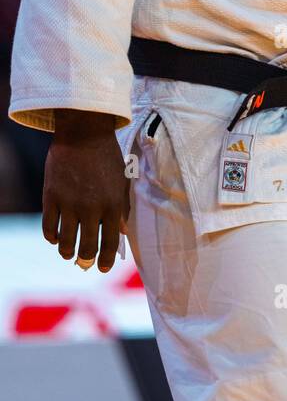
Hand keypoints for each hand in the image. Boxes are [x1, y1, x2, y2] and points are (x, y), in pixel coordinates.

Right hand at [43, 111, 131, 273]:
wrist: (83, 132)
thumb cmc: (107, 156)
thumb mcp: (122, 181)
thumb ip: (123, 208)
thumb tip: (121, 232)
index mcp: (113, 204)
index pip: (110, 242)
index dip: (106, 259)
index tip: (103, 267)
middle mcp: (92, 207)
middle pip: (87, 246)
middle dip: (86, 259)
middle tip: (85, 262)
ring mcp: (69, 203)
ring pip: (65, 241)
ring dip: (67, 251)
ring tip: (68, 253)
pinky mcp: (51, 197)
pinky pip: (48, 227)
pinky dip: (51, 237)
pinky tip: (54, 238)